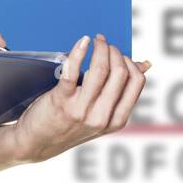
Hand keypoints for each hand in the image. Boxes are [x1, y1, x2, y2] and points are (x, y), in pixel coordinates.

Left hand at [9, 33, 149, 164]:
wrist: (37, 142)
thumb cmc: (70, 124)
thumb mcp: (102, 114)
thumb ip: (121, 92)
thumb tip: (145, 64)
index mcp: (116, 120)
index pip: (136, 82)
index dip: (131, 62)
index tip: (121, 54)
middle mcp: (101, 117)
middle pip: (120, 73)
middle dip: (115, 51)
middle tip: (105, 44)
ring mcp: (81, 110)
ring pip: (100, 69)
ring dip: (100, 48)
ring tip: (97, 40)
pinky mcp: (61, 101)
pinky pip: (73, 71)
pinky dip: (79, 51)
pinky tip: (83, 42)